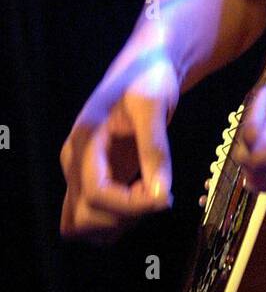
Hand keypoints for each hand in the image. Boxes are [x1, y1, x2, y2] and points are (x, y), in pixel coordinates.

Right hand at [60, 49, 178, 242]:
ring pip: (82, 224)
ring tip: (149, 195)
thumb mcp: (154, 106)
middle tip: (157, 193)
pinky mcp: (95, 178)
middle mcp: (74, 161)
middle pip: (82, 218)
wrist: (144, 66)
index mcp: (84, 140)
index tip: (165, 197)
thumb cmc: (147, 78)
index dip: (130, 205)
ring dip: (118, 223)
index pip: (95, 194)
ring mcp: (81, 172)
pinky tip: (143, 196)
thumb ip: (155, 150)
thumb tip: (161, 195)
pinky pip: (94, 216)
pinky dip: (118, 219)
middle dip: (123, 217)